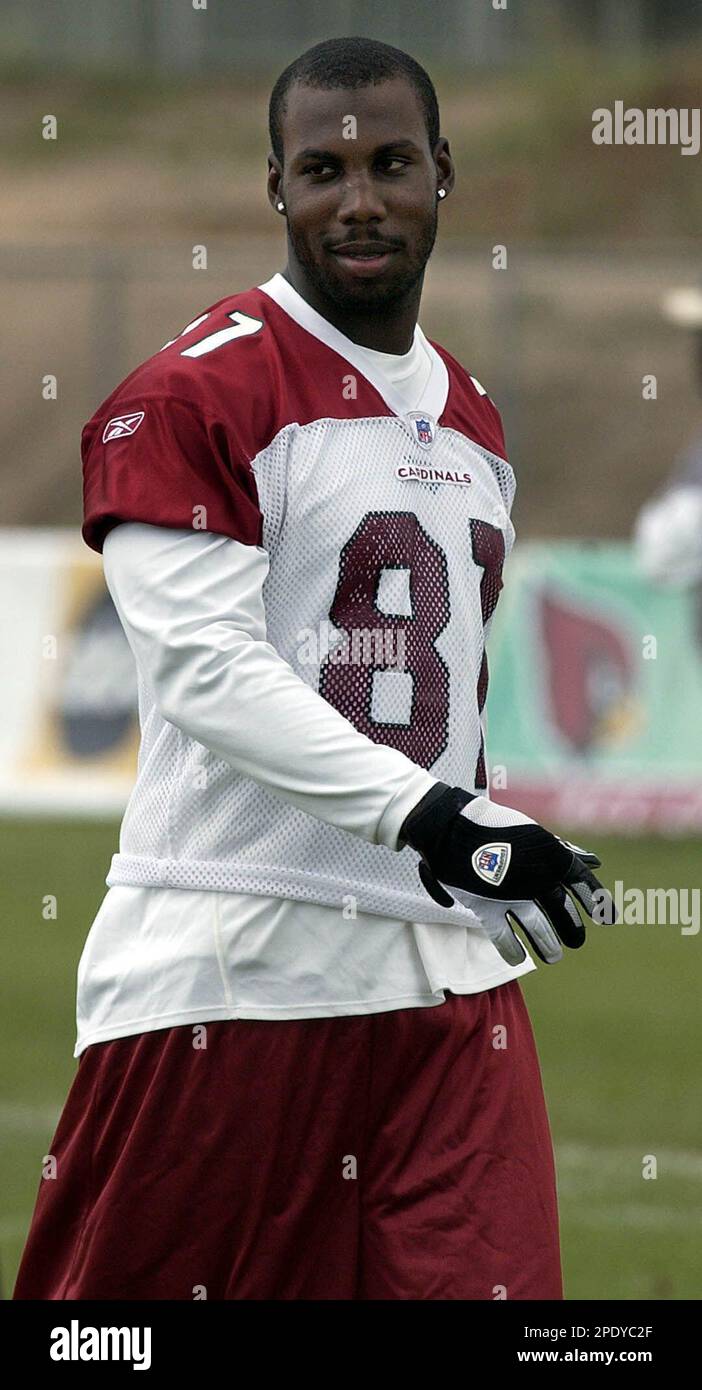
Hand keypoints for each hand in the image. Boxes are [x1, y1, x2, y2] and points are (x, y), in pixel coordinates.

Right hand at [400, 783, 615, 963]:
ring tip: (555, 956)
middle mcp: (537, 877)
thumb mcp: (534, 834)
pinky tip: (519, 959)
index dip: (598, 902)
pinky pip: (503, 936)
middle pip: (563, 910)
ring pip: (538, 928)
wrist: (451, 826)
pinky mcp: (487, 907)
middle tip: (577, 941)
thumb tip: (593, 861)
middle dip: (572, 928)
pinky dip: (512, 949)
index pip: (584, 882)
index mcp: (552, 856)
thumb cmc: (493, 825)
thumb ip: (562, 851)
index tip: (609, 919)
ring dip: (548, 944)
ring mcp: (513, 895)